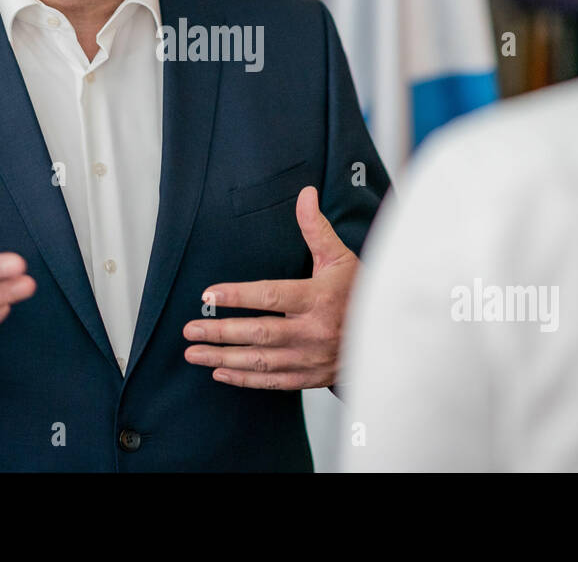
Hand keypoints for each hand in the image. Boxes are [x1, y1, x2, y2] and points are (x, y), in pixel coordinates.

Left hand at [182, 185, 356, 389]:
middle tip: (189, 328)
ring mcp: (310, 357)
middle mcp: (313, 331)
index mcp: (318, 298)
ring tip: (193, 352)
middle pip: (259, 333)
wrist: (387, 336)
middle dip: (220, 332)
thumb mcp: (341, 257)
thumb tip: (305, 194)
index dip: (238, 296)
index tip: (209, 295)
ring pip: (260, 361)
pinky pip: (273, 381)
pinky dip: (244, 380)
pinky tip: (219, 372)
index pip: (271, 296)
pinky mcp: (310, 376)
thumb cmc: (359, 292)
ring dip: (223, 358)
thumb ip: (316, 228)